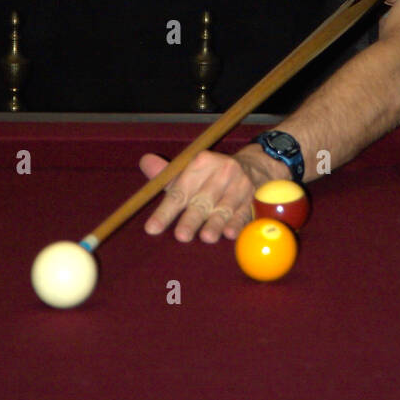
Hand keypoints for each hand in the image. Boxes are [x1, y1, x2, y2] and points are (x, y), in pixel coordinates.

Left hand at [141, 145, 279, 242]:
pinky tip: (231, 234)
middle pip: (203, 199)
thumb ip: (166, 174)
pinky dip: (238, 223)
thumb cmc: (212, 176)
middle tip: (182, 236)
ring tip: (207, 237)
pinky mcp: (255, 198)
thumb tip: (144, 162)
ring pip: (224, 208)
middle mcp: (222, 171)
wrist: (255, 166)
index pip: (180, 190)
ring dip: (215, 223)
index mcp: (202, 162)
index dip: (165, 211)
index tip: (152, 228)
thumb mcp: (190, 172)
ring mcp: (241, 185)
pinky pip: (245, 212)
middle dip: (192, 219)